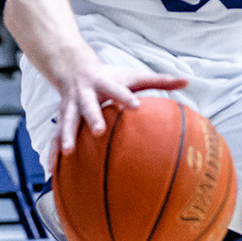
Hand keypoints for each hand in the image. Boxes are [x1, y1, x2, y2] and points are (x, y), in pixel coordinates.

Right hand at [55, 59, 190, 152]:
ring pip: (66, 122)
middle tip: (99, 132)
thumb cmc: (111, 76)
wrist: (73, 68)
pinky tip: (52, 172)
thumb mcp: (134, 75)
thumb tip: (189, 80)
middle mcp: (85, 95)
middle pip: (88, 106)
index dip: (126, 97)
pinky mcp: (61, 118)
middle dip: (92, 118)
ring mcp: (70, 107)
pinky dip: (53, 154)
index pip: (117, 90)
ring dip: (66, 137)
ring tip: (68, 154)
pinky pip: (55, 137)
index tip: (136, 106)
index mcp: (104, 83)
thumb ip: (161, 80)